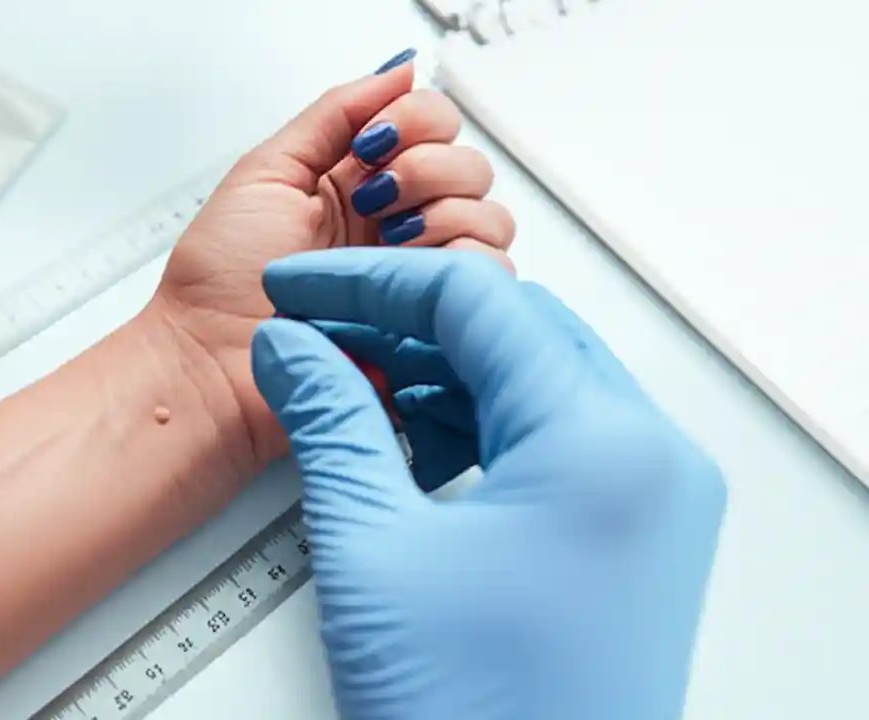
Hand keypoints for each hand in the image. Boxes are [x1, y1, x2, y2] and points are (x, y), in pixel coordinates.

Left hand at [149, 49, 515, 469]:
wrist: (210, 366)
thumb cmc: (219, 282)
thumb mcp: (267, 172)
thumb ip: (334, 114)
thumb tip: (398, 69)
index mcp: (361, 184)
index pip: (434, 126)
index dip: (416, 122)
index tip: (370, 146)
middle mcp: (398, 227)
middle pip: (472, 168)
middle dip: (427, 170)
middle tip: (373, 200)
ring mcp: (418, 278)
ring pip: (490, 222)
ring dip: (441, 219)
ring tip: (386, 245)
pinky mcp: (433, 328)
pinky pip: (493, 285)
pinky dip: (460, 269)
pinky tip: (408, 279)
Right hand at [252, 249, 726, 719]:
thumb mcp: (372, 548)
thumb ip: (328, 420)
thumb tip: (293, 349)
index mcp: (604, 447)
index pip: (477, 302)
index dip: (370, 284)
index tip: (300, 290)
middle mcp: (651, 461)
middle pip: (515, 330)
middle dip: (406, 320)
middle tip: (318, 327)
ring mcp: (651, 501)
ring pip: (536, 379)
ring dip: (442, 369)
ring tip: (352, 383)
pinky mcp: (632, 536)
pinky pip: (553, 437)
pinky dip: (479, 421)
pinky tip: (408, 435)